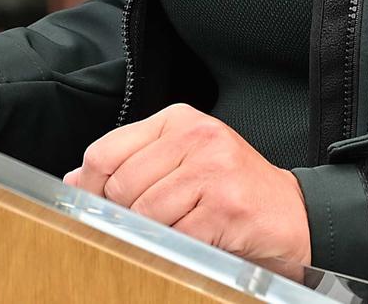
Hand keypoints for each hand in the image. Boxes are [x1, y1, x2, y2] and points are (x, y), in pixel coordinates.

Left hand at [63, 104, 309, 272]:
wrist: (291, 212)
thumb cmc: (232, 188)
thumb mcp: (181, 162)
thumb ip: (129, 165)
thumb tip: (75, 181)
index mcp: (178, 121)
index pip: (106, 151)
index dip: (90, 187)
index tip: (94, 207)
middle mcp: (196, 137)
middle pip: (121, 185)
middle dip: (124, 215)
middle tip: (145, 225)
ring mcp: (212, 170)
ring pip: (146, 213)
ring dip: (154, 233)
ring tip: (177, 230)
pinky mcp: (225, 207)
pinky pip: (176, 237)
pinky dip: (177, 247)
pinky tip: (195, 240)